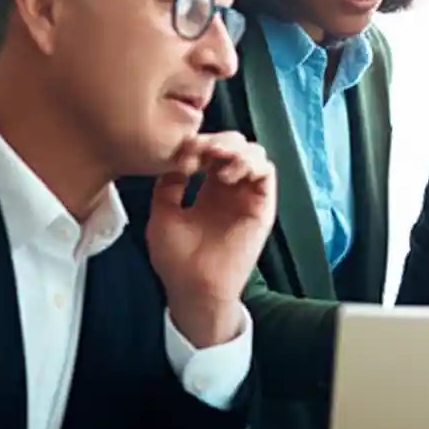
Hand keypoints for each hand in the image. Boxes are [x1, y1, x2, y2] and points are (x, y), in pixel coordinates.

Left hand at [147, 132, 275, 347]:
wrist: (193, 288)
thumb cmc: (176, 261)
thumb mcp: (162, 215)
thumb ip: (168, 186)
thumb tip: (174, 159)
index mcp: (208, 191)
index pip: (212, 152)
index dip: (198, 144)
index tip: (181, 154)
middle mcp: (230, 191)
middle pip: (235, 146)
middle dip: (217, 140)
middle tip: (200, 149)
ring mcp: (247, 198)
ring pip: (254, 153)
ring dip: (235, 148)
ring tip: (215, 157)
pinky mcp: (262, 208)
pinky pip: (266, 173)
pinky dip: (250, 162)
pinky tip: (227, 172)